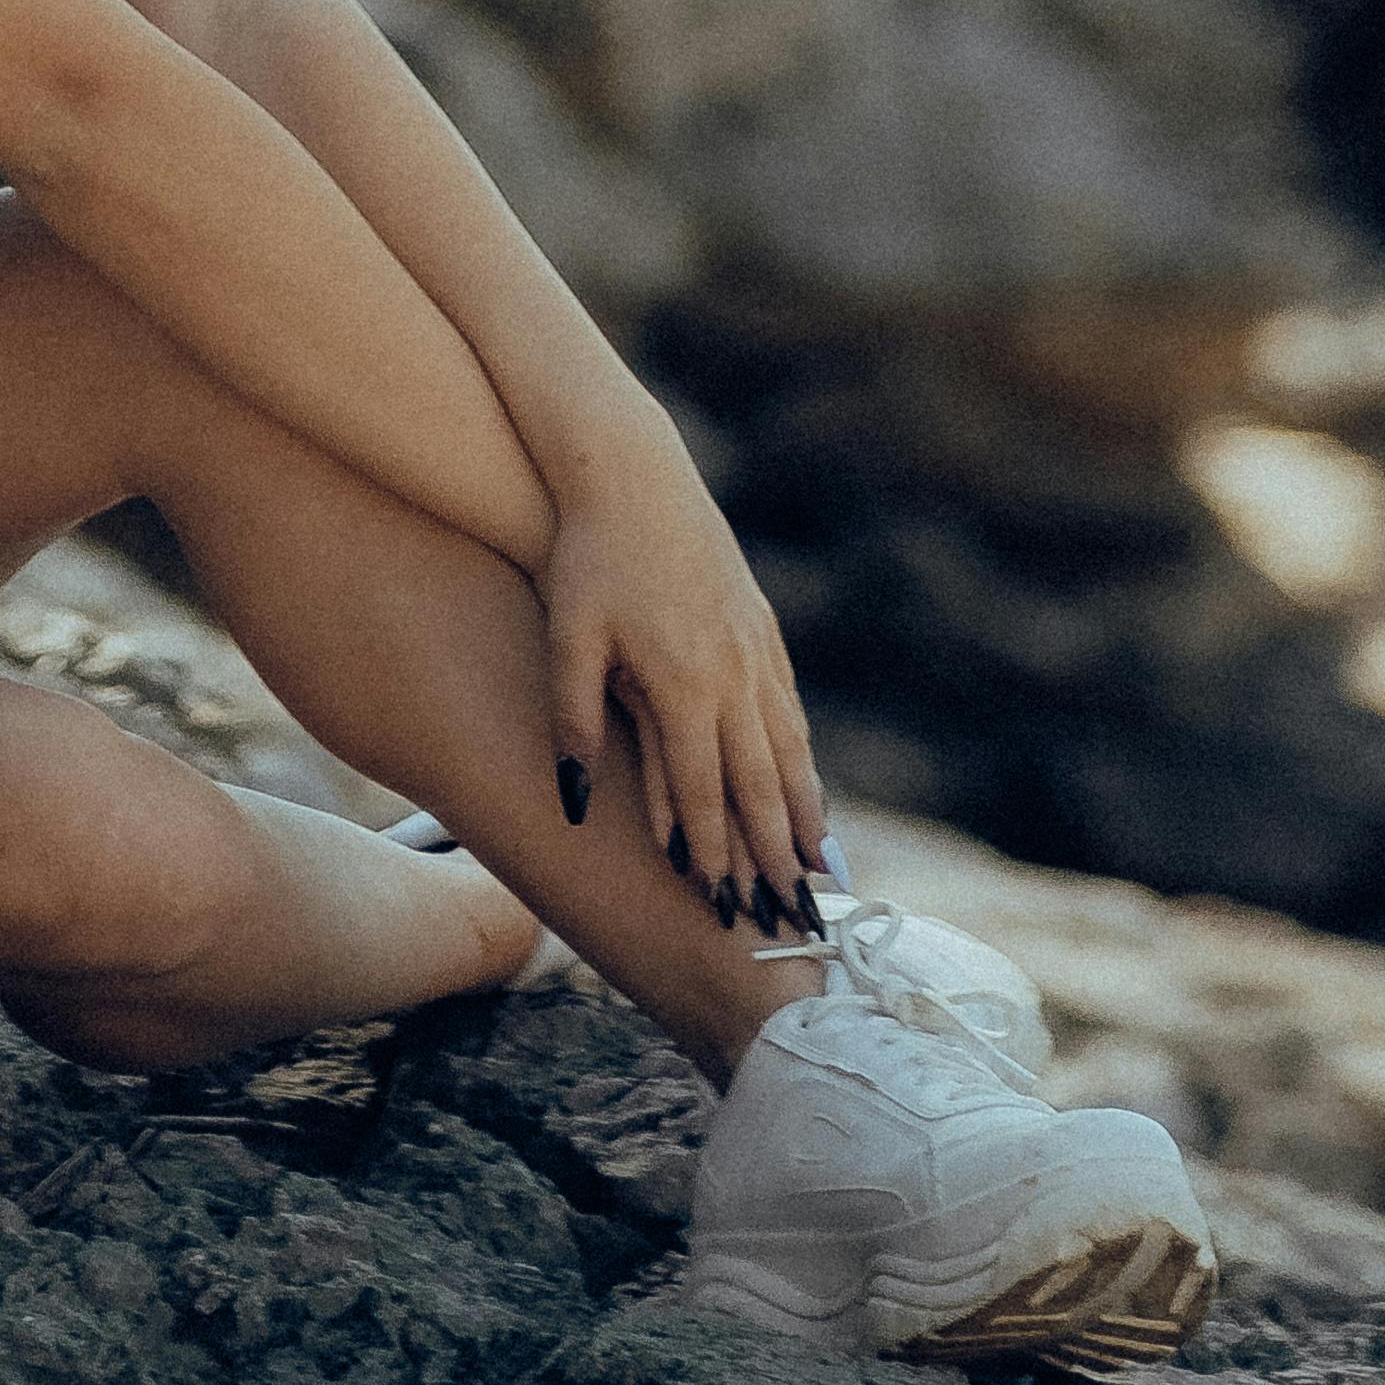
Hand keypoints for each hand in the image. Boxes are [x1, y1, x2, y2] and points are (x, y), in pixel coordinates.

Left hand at [532, 388, 827, 918]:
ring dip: (800, 812)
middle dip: (772, 854)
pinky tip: (805, 781)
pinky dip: (800, 755)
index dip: (714, 853)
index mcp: (685, 683)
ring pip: (786, 748)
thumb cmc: (586, 556)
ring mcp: (754, 647)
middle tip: (790, 915)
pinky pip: (787, 708)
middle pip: (759, 783)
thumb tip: (576, 806)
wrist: (630, 470)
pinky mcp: (759, 625)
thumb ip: (576, 727)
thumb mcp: (567, 641)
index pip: (704, 791)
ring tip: (817, 868)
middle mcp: (733, 672)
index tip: (723, 907)